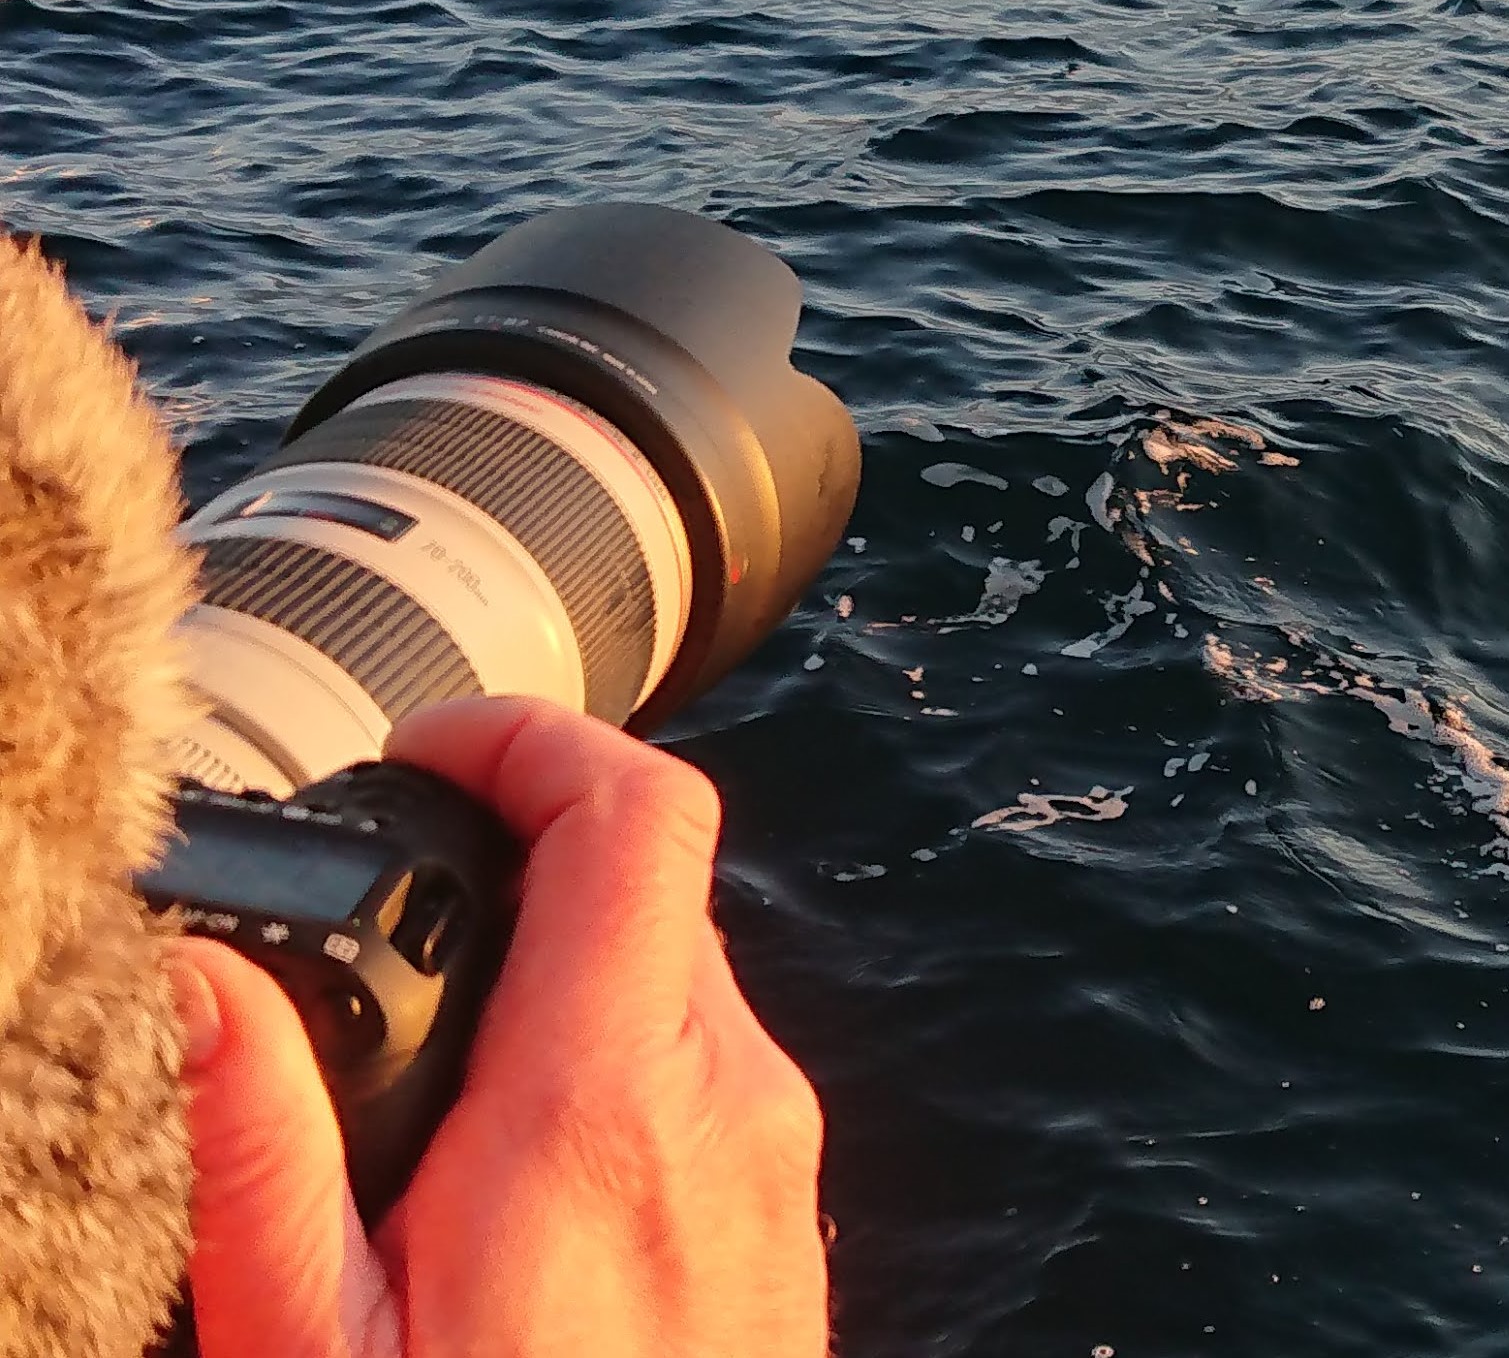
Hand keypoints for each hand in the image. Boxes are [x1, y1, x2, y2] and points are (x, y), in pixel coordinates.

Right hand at [176, 699, 829, 1357]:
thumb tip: (201, 974)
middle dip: (530, 861)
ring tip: (439, 1049)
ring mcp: (772, 1164)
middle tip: (404, 899)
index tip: (431, 748)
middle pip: (654, 888)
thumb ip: (260, 1150)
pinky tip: (515, 1165)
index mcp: (608, 1103)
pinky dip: (619, 1064)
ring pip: (683, 985)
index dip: (534, 736)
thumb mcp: (310, 1351)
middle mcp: (725, 1102)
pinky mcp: (782, 1226)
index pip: (634, 813)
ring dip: (572, 972)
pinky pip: (711, 1082)